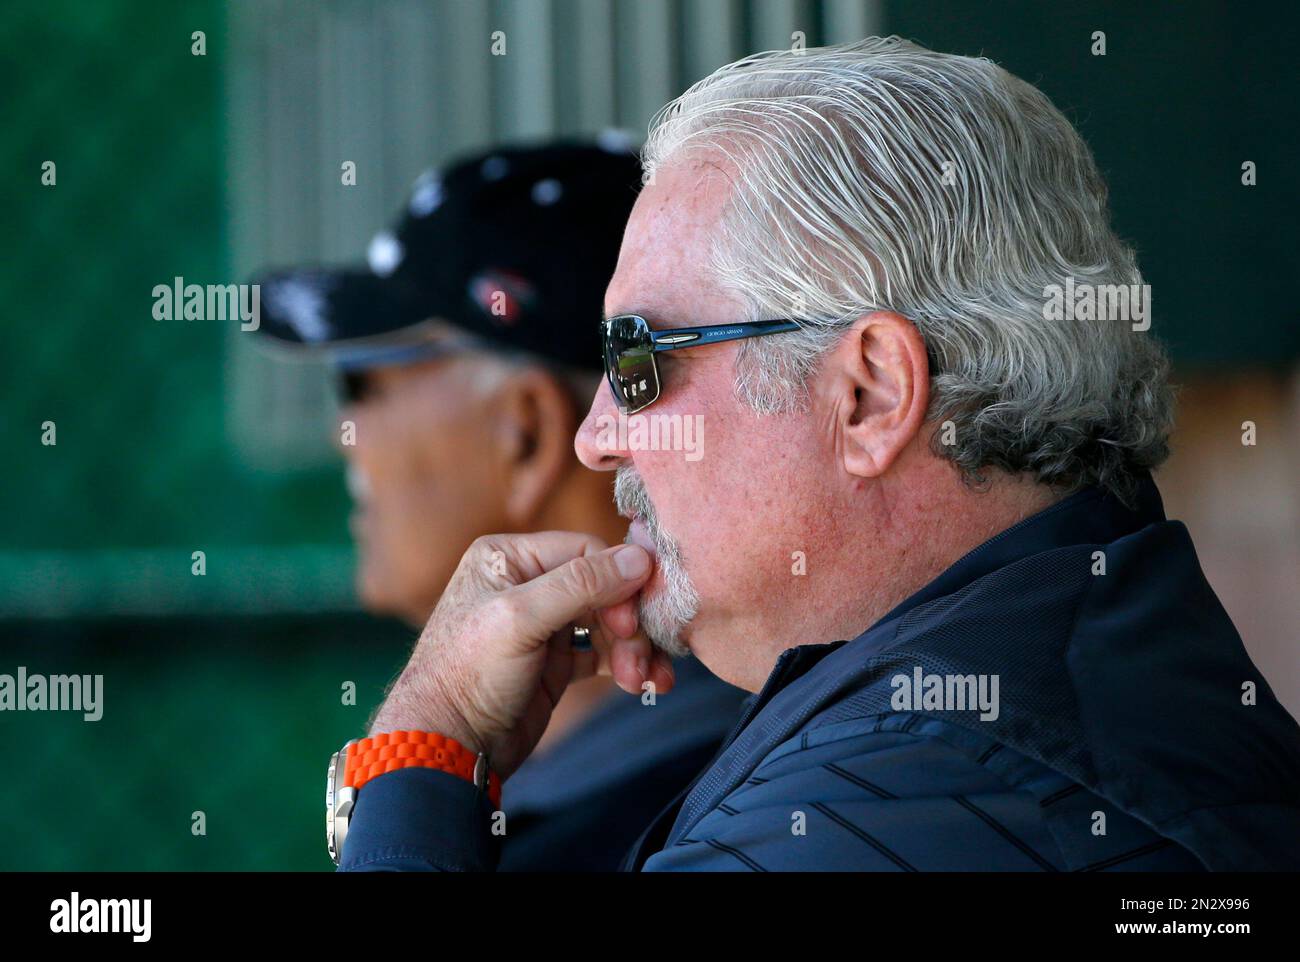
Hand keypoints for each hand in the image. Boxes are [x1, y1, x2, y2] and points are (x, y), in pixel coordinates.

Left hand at [366, 531, 673, 779]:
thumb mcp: (520, 620)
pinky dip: (626, 664)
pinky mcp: (556, 662)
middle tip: (644, 659)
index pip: (586, 552)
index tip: (634, 621)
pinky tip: (643, 683)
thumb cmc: (468, 675)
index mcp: (509, 557)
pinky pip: (604, 652)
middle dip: (631, 623)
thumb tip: (642, 557)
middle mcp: (528, 583)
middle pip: (604, 587)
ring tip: (646, 679)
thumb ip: (581, 585)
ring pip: (609, 621)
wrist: (447, 747)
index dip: (618, 583)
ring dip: (635, 647)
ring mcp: (544, 624)